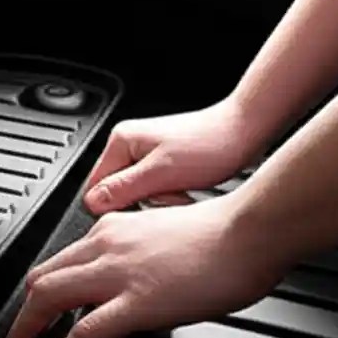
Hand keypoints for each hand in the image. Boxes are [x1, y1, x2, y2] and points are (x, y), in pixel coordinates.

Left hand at [0, 195, 292, 337]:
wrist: (252, 230)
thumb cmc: (227, 234)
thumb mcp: (168, 235)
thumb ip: (144, 257)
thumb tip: (142, 283)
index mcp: (114, 228)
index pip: (63, 259)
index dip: (44, 288)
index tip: (39, 308)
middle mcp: (105, 245)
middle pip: (43, 279)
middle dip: (22, 312)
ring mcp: (116, 274)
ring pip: (48, 300)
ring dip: (26, 333)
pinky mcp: (134, 302)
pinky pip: (82, 335)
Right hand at [84, 101, 263, 214]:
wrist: (245, 131)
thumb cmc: (211, 145)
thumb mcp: (160, 173)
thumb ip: (122, 188)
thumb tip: (92, 202)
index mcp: (120, 141)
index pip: (95, 187)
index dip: (117, 204)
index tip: (143, 206)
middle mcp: (129, 143)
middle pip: (117, 191)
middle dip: (143, 201)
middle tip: (170, 195)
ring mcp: (146, 151)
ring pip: (137, 192)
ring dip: (159, 200)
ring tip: (182, 191)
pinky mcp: (163, 160)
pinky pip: (154, 188)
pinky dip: (170, 194)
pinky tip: (186, 189)